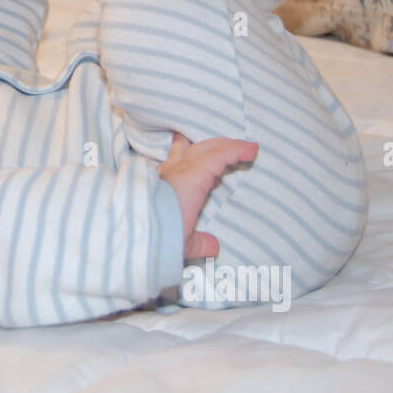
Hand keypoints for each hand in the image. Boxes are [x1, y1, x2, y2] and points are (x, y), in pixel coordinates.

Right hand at [157, 132, 257, 258]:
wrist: (142, 233)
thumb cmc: (155, 237)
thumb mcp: (180, 241)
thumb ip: (198, 241)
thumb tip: (214, 246)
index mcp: (164, 184)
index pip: (176, 160)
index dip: (185, 151)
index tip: (194, 147)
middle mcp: (171, 172)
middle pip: (194, 149)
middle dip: (213, 146)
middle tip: (229, 146)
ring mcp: (183, 169)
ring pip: (208, 149)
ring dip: (228, 146)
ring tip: (246, 148)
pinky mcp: (196, 172)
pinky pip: (220, 155)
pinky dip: (237, 150)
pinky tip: (251, 151)